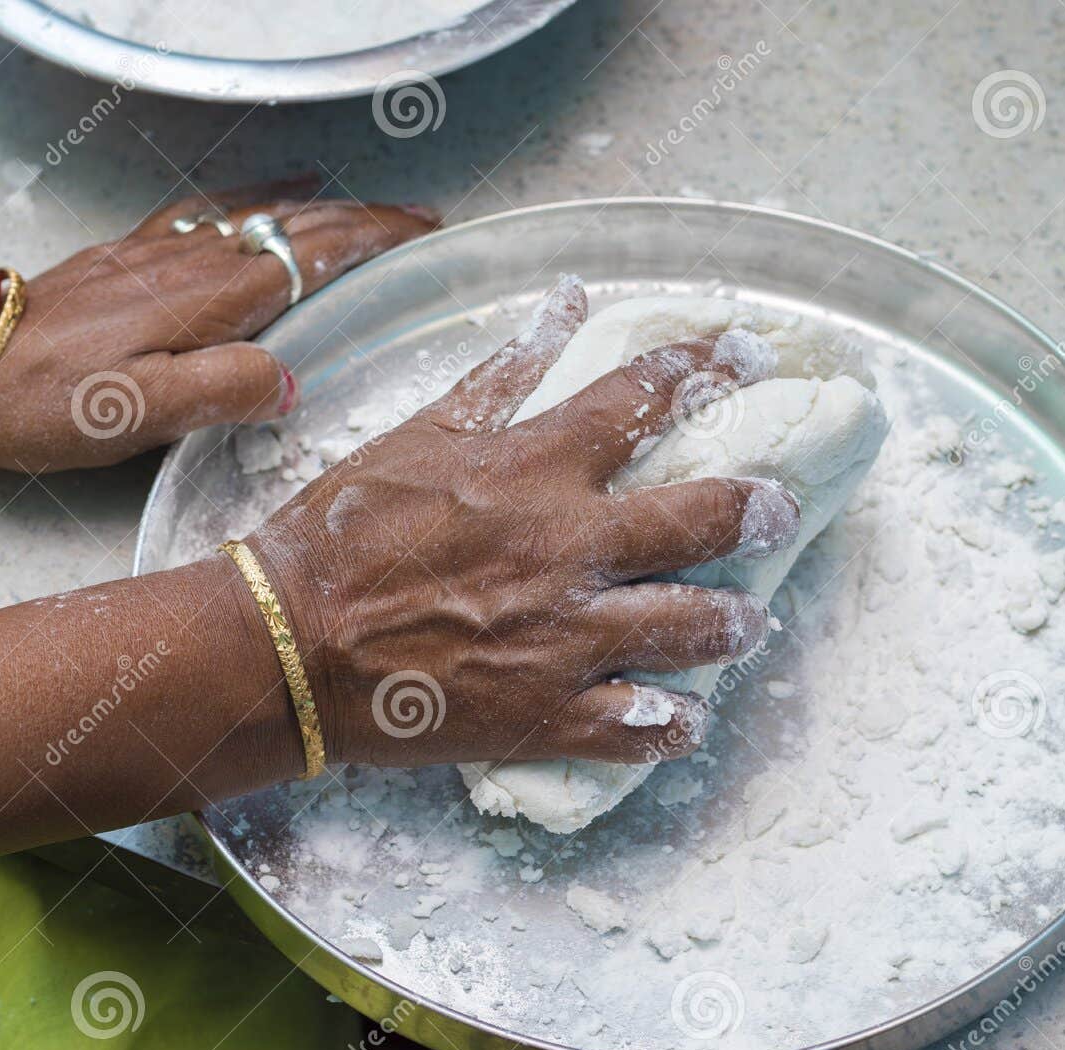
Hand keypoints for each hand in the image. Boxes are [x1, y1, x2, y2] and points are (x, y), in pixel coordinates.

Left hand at [0, 184, 435, 471]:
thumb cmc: (53, 402)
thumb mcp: (146, 414)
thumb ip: (226, 389)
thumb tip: (290, 378)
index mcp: (211, 299)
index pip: (315, 256)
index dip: (375, 242)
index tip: (425, 236)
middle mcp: (192, 262)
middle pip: (297, 226)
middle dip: (365, 220)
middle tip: (420, 222)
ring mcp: (159, 252)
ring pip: (259, 214)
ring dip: (321, 210)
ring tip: (367, 212)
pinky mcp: (130, 257)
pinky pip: (209, 210)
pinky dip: (255, 197)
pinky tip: (267, 195)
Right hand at [244, 277, 800, 769]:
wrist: (286, 645)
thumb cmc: (340, 535)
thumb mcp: (416, 434)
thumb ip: (500, 374)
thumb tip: (565, 306)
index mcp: (533, 469)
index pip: (644, 397)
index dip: (709, 365)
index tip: (750, 352)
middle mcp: (565, 548)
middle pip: (700, 517)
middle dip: (756, 508)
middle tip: (779, 508)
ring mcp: (563, 637)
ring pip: (690, 627)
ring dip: (733, 622)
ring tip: (749, 622)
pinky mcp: (544, 713)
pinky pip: (637, 728)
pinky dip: (672, 727)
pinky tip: (689, 721)